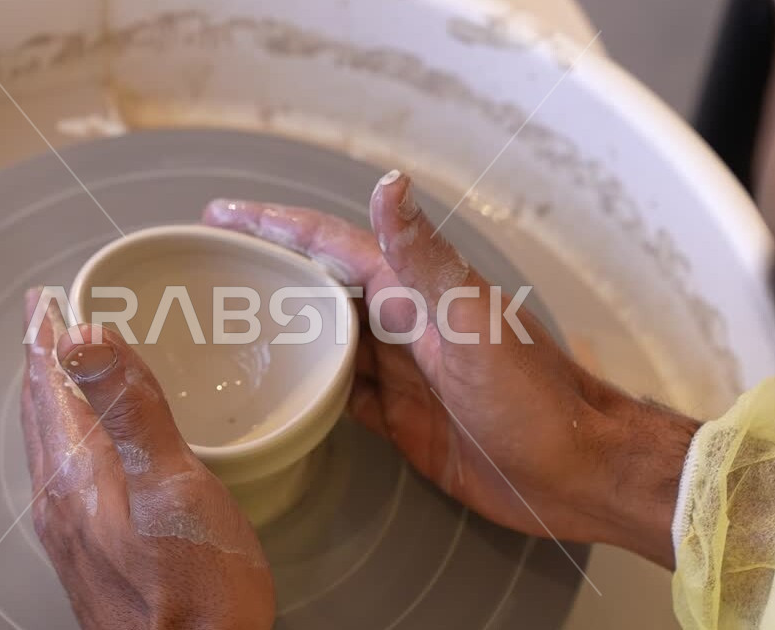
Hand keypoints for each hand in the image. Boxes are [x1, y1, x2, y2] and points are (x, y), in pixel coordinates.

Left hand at [21, 290, 274, 627]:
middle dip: (43, 363)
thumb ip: (130, 408)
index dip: (45, 338)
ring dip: (53, 399)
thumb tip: (86, 337)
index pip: (47, 386)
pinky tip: (93, 451)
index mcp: (76, 473)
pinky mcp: (95, 557)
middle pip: (42, 414)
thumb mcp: (170, 485)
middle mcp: (62, 502)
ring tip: (62, 372)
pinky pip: (68, 478)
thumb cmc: (194, 590)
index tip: (43, 300)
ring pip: (51, 447)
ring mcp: (74, 533)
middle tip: (47, 323)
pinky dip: (71, 438)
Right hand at [202, 171, 696, 568]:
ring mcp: (397, 372)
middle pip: (315, 290)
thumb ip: (423, 258)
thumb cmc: (532, 397)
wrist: (573, 472)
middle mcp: (399, 323)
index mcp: (411, 290)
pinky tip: (272, 390)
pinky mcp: (399, 419)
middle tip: (202, 271)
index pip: (327, 246)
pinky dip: (303, 388)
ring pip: (321, 342)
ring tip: (219, 328)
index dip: (272, 226)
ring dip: (276, 331)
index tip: (218, 216)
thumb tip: (389, 184)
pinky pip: (337, 395)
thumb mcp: (471, 321)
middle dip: (261, 273)